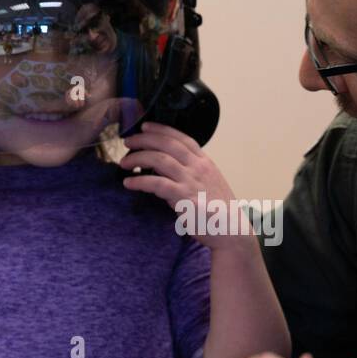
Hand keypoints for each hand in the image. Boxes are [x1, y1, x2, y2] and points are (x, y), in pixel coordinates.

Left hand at [119, 121, 248, 250]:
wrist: (232, 231)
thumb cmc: (219, 211)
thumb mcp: (209, 184)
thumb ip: (190, 175)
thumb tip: (164, 173)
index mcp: (205, 162)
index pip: (182, 138)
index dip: (162, 129)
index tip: (145, 126)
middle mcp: (199, 167)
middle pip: (167, 144)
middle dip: (144, 140)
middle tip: (128, 142)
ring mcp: (192, 181)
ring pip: (159, 159)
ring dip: (138, 158)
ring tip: (124, 163)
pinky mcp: (184, 198)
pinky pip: (157, 184)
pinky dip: (140, 181)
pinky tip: (129, 183)